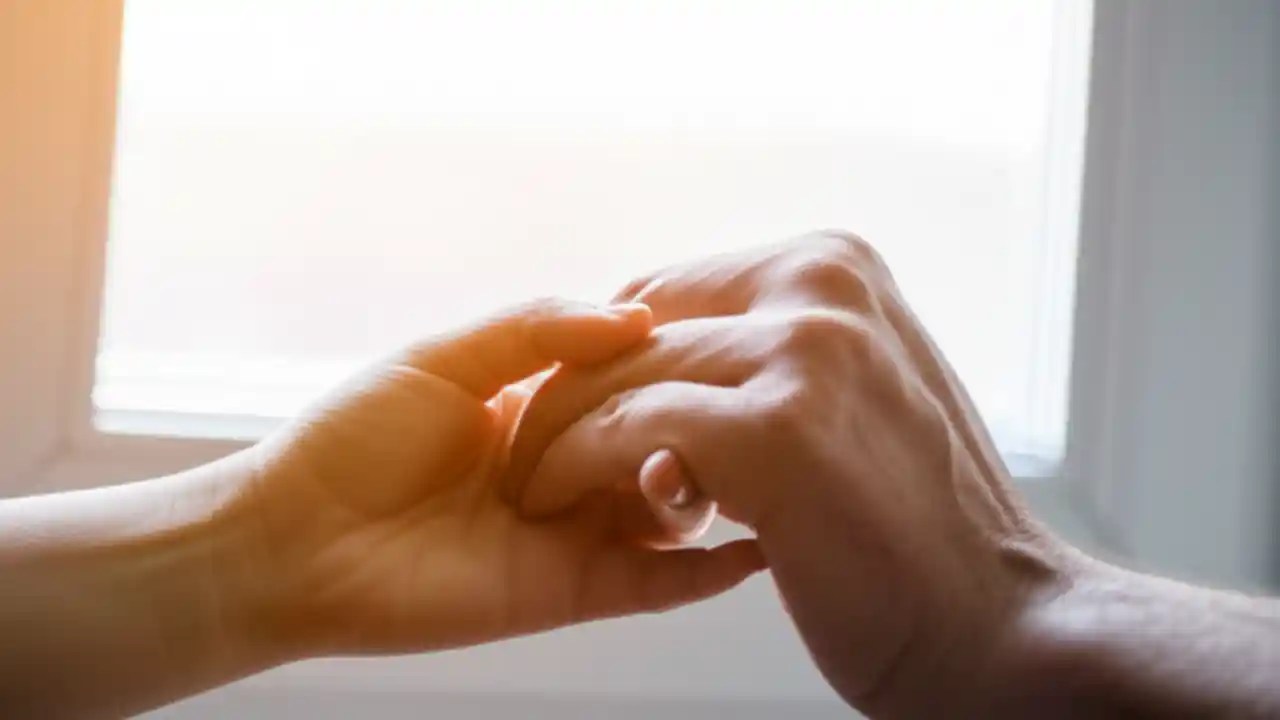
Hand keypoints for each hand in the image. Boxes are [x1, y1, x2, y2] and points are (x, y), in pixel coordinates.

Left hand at [236, 299, 762, 658]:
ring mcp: (574, 532)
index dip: (674, 362)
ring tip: (728, 462)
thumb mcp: (444, 358)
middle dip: (698, 424)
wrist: (294, 541)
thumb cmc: (352, 441)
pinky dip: (710, 573)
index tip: (725, 337)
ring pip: (671, 509)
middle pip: (663, 443)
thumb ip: (538, 330)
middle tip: (718, 408)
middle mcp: (568, 468)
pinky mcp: (572, 591)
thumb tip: (639, 319)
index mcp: (539, 407)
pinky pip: (658, 584)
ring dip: (708, 485)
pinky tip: (756, 547)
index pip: (632, 379)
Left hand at [504, 233, 1077, 716]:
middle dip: (570, 398)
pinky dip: (578, 470)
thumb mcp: (858, 397)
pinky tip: (565, 510)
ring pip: (621, 377)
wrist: (1003, 626)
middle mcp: (822, 286)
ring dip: (559, 439)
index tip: (575, 417)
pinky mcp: (777, 429)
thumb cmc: (921, 532)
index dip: (609, 360)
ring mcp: (805, 349)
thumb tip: (668, 350)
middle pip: (636, 330)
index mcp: (836, 267)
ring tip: (540, 490)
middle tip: (532, 457)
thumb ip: (775, 357)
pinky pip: (630, 433)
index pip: (671, 293)